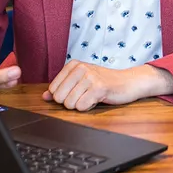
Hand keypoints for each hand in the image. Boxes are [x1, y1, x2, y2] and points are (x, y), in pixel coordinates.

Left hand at [42, 61, 172, 110]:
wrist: (128, 82)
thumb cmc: (103, 82)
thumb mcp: (80, 81)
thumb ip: (61, 88)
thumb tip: (45, 96)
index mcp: (73, 65)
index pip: (53, 89)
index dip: (63, 96)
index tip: (76, 92)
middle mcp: (80, 68)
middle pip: (59, 98)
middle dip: (71, 102)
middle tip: (84, 95)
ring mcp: (90, 77)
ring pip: (70, 104)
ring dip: (81, 105)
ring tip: (92, 97)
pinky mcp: (99, 88)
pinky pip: (82, 107)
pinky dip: (88, 108)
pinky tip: (97, 100)